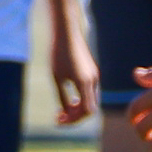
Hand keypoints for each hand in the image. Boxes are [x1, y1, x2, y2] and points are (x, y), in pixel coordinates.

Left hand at [42, 11, 95, 128]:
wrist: (66, 32)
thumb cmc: (58, 53)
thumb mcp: (56, 77)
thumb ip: (62, 96)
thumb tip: (65, 112)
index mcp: (85, 82)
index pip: (87, 111)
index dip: (73, 120)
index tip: (58, 120)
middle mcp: (93, 80)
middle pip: (90, 108)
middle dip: (75, 116)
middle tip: (58, 118)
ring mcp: (94, 76)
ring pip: (90, 100)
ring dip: (77, 108)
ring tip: (61, 111)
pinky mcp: (92, 71)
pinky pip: (89, 92)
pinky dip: (80, 99)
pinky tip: (69, 99)